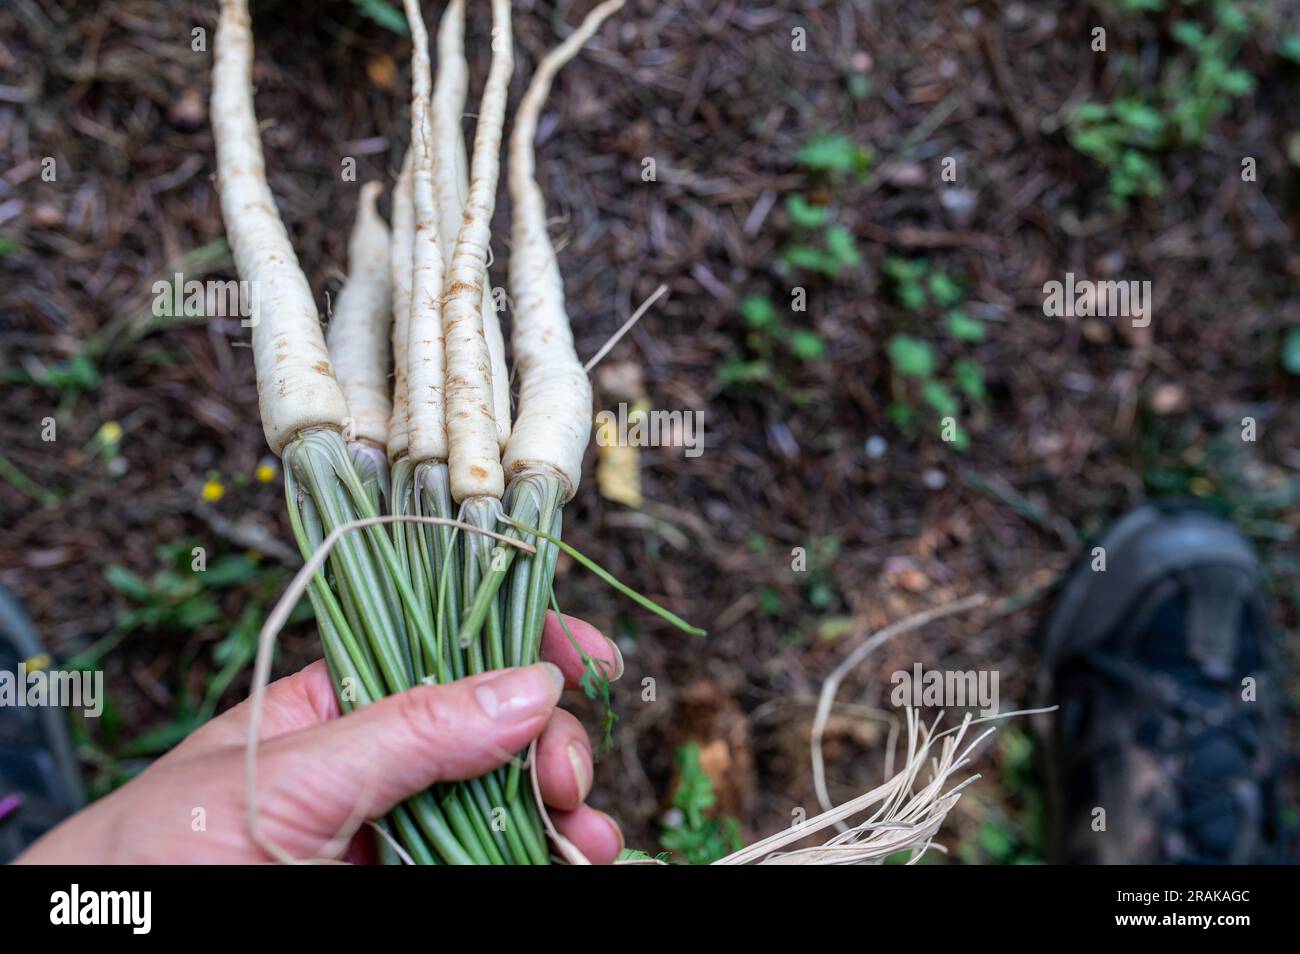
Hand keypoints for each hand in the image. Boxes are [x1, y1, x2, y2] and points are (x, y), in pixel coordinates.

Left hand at [17, 613, 623, 864]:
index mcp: (336, 707)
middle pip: (494, 728)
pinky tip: (564, 859)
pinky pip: (487, 854)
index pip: (446, 649)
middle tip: (568, 780)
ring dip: (561, 810)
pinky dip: (538, 855)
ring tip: (590, 839)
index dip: (522, 643)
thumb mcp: (282, 778)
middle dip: (549, 742)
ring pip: (503, 799)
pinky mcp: (405, 879)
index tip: (587, 659)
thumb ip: (407, 731)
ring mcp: (392, 830)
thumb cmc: (152, 860)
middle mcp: (374, 765)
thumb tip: (525, 685)